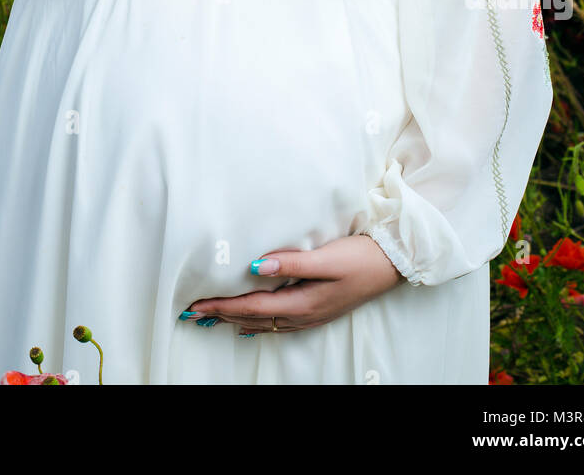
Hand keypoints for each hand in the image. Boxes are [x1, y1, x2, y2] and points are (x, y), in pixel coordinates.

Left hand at [184, 234, 406, 334]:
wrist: (392, 265)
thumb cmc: (360, 258)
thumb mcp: (327, 257)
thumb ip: (291, 262)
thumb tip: (255, 266)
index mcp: (303, 302)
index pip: (252, 306)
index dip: (222, 306)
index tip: (196, 303)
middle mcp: (303, 314)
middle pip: (253, 318)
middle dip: (221, 316)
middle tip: (191, 312)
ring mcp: (311, 316)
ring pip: (263, 323)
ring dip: (235, 320)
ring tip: (211, 318)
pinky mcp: (317, 310)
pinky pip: (278, 324)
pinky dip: (257, 324)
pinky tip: (248, 326)